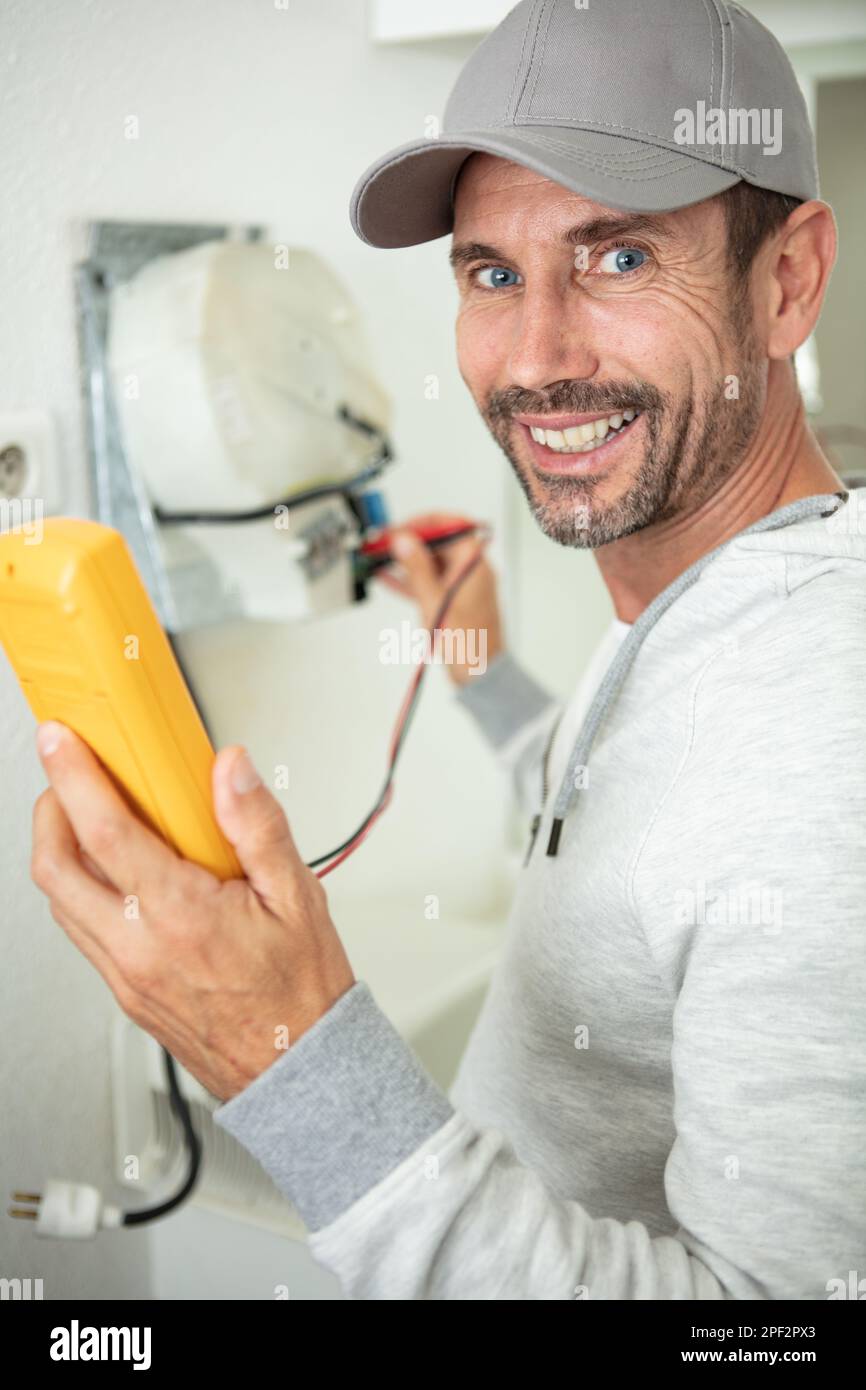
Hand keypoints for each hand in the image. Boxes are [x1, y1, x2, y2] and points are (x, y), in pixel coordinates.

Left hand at [29, 722, 355, 1101]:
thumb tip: (231, 769)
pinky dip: (81, 888)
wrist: (298, 1070)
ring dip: (61, 850)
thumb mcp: (299, 897)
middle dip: (49, 808)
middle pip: (55, 867)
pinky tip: (117, 872)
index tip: (59, 740)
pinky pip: (82, 930)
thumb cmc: (302, 992)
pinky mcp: (125, 991)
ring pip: (59, 902)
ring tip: (91, 816)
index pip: (105, 831)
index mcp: (181, 916)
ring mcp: (125, 974)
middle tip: (67, 774)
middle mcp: (139, 947)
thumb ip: (257, 826)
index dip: (72, 776)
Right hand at [375, 512, 503, 684]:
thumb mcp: (434, 601)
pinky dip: (409, 579)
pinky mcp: (451, 600)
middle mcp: (469, 570)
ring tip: (378, 556)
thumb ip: (417, 568)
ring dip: (405, 559)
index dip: (423, 523)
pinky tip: (386, 576)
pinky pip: (428, 582)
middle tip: (383, 543)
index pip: (451, 525)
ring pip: (430, 562)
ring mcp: (460, 585)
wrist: (479, 674)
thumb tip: (404, 541)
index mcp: (473, 563)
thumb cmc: (468, 642)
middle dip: (409, 540)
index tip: (400, 529)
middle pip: (437, 543)